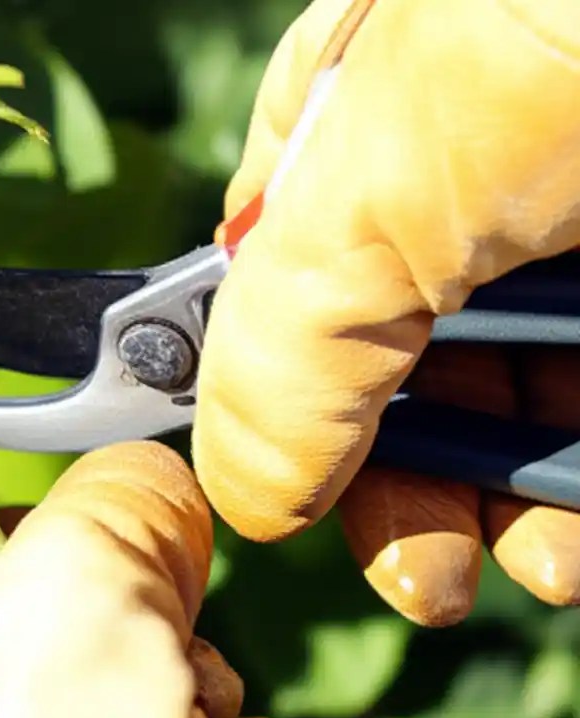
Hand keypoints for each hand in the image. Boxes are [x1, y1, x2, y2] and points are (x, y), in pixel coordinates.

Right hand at [193, 0, 579, 625]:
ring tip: (549, 563)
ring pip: (524, 397)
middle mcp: (439, 192)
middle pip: (400, 376)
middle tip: (429, 575)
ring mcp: (557, 230)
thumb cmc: (537, 28)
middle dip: (410, 488)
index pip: (272, 311)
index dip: (275, 415)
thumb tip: (254, 499)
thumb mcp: (363, 207)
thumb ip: (281, 365)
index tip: (296, 509)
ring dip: (518, 502)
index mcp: (331, 152)